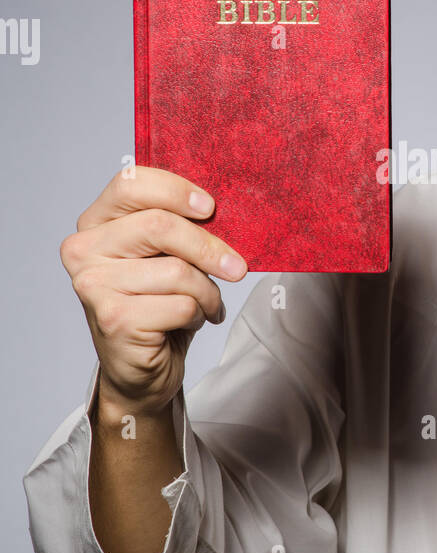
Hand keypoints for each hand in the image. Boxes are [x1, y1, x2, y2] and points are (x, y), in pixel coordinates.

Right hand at [60, 167, 246, 417]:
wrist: (139, 369)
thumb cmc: (156, 304)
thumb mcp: (165, 256)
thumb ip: (178, 226)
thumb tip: (221, 209)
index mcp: (94, 223)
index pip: (130, 183)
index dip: (176, 190)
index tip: (211, 208)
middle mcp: (84, 250)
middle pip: (160, 226)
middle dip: (208, 247)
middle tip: (237, 267)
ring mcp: (94, 286)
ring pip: (177, 270)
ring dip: (207, 291)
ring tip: (207, 304)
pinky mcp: (114, 318)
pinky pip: (180, 304)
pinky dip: (199, 314)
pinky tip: (191, 321)